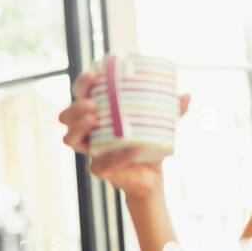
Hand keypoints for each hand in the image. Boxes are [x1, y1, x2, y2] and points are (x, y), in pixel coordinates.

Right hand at [58, 71, 189, 200]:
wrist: (152, 176)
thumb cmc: (149, 143)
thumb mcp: (162, 123)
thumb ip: (173, 110)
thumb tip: (186, 95)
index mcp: (97, 114)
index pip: (80, 94)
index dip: (82, 83)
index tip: (95, 75)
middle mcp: (87, 131)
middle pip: (65, 116)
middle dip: (75, 106)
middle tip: (93, 103)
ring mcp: (90, 150)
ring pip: (69, 138)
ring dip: (78, 126)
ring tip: (94, 119)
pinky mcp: (99, 169)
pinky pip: (102, 163)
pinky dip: (119, 156)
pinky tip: (135, 149)